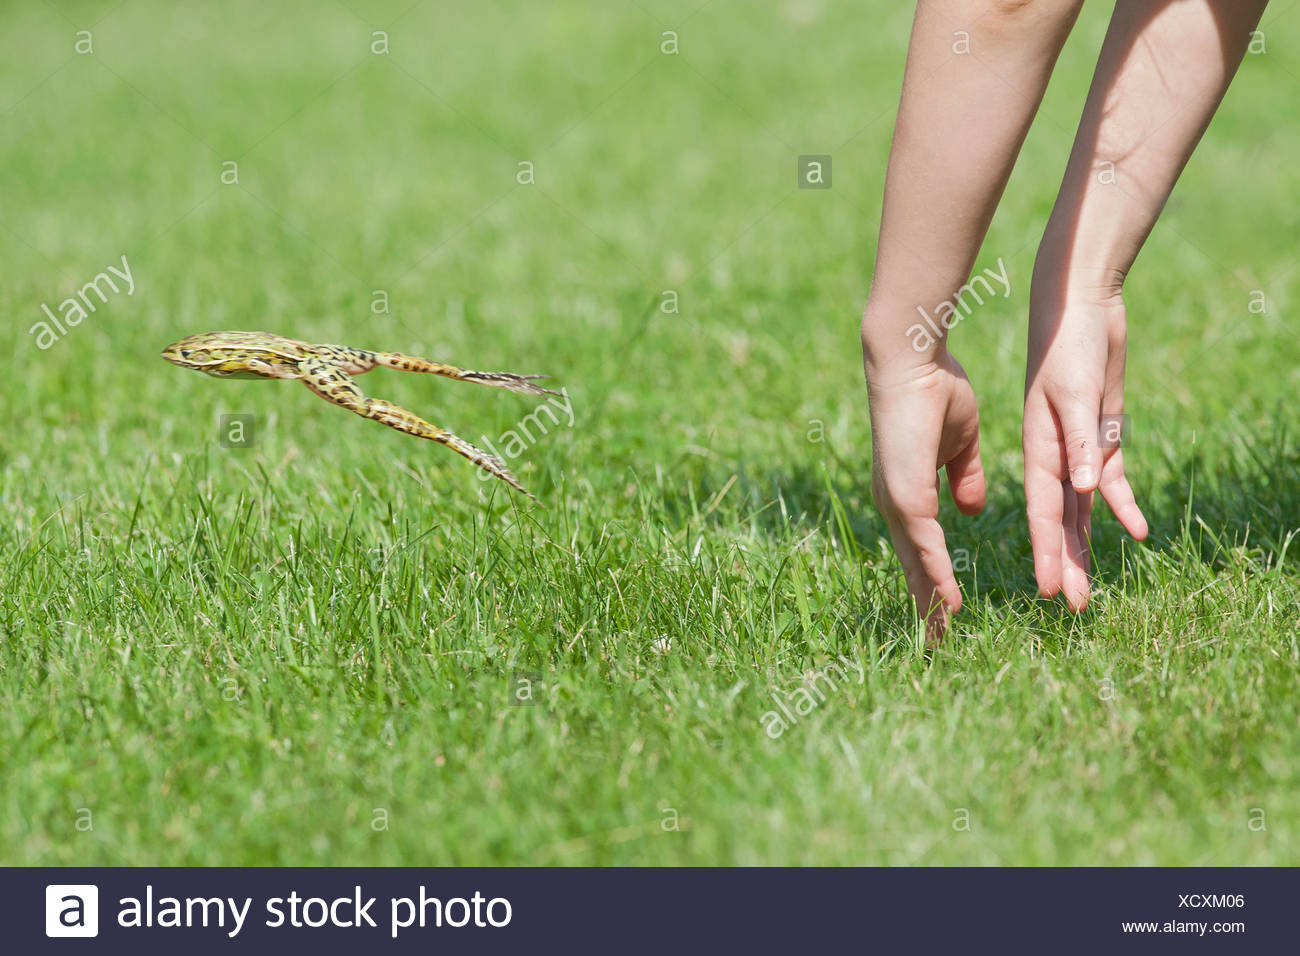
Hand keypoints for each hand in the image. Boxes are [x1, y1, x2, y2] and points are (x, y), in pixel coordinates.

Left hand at [864, 339, 985, 641]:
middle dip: (924, 605)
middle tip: (935, 641)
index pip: (920, 548)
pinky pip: (924, 546)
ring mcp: (898, 502)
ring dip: (929, 602)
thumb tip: (970, 510)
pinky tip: (947, 603)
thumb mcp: (960, 443)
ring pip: (915, 565)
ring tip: (940, 637)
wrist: (914, 361)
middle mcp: (896, 503)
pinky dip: (936, 576)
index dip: (931, 580)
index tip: (944, 612)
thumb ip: (964, 477)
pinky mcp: (907, 496)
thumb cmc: (937, 391)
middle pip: (911, 567)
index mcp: (908, 491)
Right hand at [1023, 293, 1147, 610]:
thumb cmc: (1068, 344)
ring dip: (1085, 546)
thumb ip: (1079, 441)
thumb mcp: (1074, 392)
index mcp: (1041, 449)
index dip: (1047, 553)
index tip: (1048, 592)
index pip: (1046, 513)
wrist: (1079, 303)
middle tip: (1073, 607)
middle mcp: (1056, 455)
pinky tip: (1136, 532)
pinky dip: (1123, 505)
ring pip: (1082, 509)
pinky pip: (1112, 480)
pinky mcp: (1100, 433)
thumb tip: (1084, 491)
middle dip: (1065, 564)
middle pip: (1061, 520)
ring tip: (1088, 589)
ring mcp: (1078, 446)